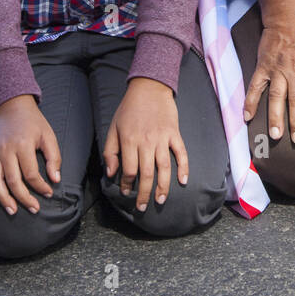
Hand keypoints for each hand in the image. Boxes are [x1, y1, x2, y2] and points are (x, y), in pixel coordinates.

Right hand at [0, 95, 60, 214]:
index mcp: (23, 145)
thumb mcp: (48, 135)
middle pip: (13, 181)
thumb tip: (55, 179)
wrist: (10, 104)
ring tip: (12, 210)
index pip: (31, 174)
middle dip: (24, 198)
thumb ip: (54, 157)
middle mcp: (5, 150)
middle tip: (33, 209)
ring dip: (3, 198)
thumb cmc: (32, 121)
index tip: (48, 193)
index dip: (40, 187)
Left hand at [103, 78, 186, 212]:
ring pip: (164, 168)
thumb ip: (111, 151)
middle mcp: (146, 141)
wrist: (149, 88)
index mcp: (129, 140)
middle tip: (142, 207)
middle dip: (144, 193)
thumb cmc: (128, 109)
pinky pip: (181, 153)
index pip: (129, 170)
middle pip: (146, 174)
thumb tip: (112, 173)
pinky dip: (183, 168)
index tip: (126, 193)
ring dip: (163, 187)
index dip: (127, 185)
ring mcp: (162, 138)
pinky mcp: (174, 134)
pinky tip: (183, 181)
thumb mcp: (113, 128)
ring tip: (160, 200)